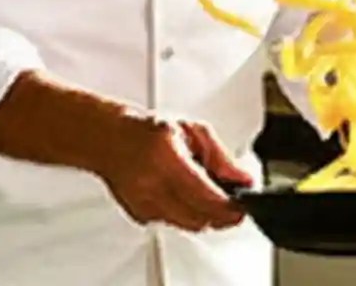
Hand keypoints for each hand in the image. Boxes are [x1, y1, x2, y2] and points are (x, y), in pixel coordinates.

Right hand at [96, 115, 252, 231]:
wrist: (111, 140)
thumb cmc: (148, 131)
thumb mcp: (193, 132)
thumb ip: (221, 158)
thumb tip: (244, 180)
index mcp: (167, 158)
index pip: (205, 196)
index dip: (228, 207)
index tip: (241, 207)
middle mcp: (152, 185)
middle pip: (199, 218)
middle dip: (220, 215)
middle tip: (231, 204)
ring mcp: (143, 203)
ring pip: (188, 225)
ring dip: (203, 215)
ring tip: (205, 194)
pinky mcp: (140, 215)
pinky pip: (173, 223)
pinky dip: (183, 214)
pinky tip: (181, 195)